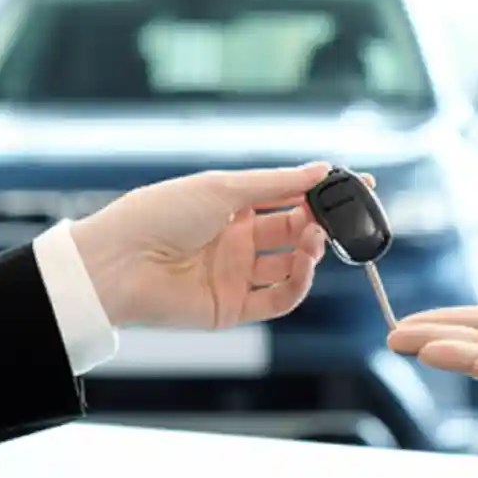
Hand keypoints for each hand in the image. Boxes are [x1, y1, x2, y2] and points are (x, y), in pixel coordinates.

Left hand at [71, 162, 359, 328]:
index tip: (359, 185)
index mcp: (228, 205)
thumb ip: (276, 183)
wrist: (118, 263)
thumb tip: (321, 169)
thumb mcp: (222, 188)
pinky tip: (305, 264)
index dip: (320, 193)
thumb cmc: (158, 215)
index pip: (286, 197)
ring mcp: (234, 274)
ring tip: (316, 237)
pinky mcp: (231, 308)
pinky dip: (299, 283)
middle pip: (293, 230)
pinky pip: (278, 298)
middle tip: (339, 215)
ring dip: (311, 251)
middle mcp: (234, 239)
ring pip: (291, 266)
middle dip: (320, 221)